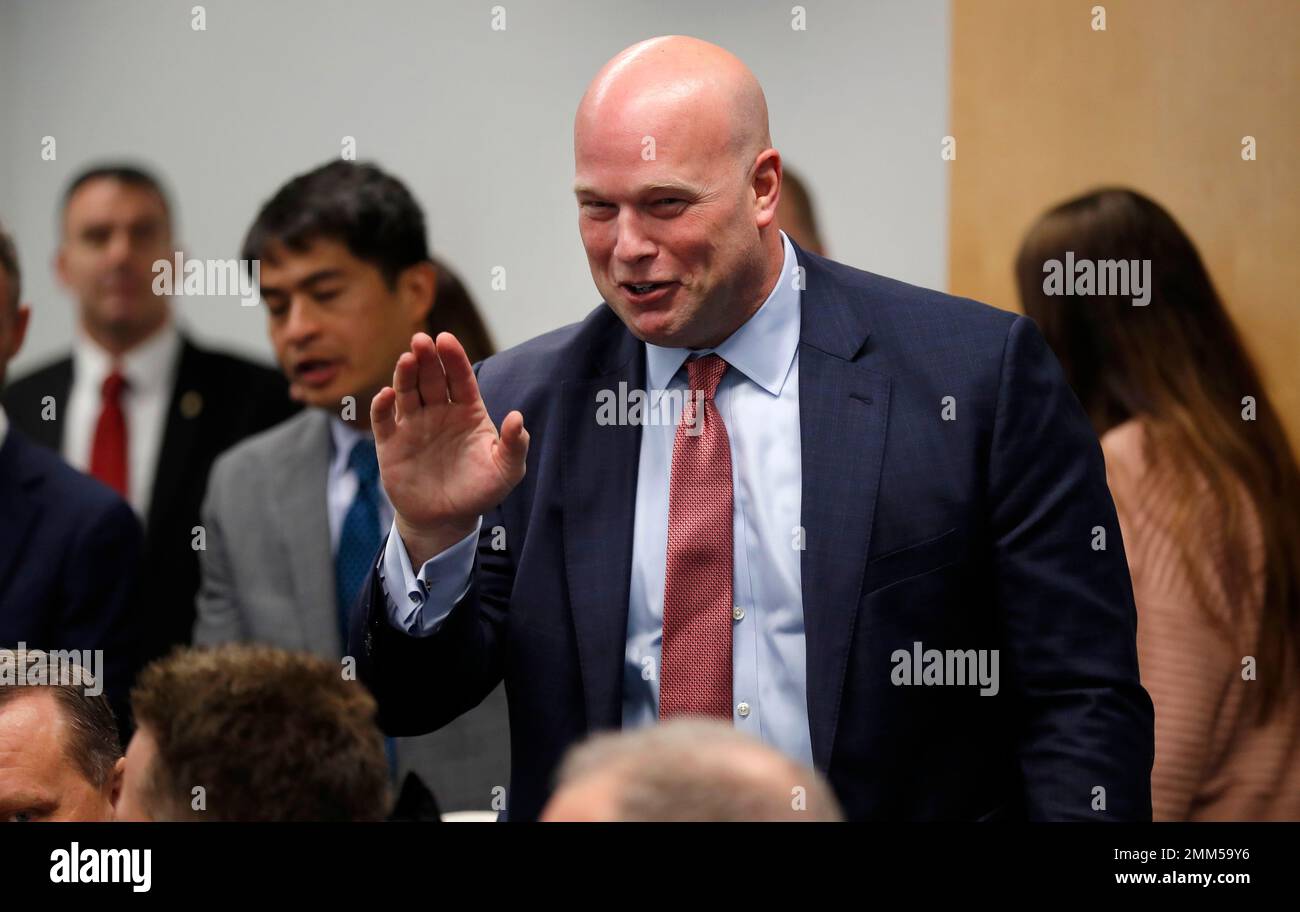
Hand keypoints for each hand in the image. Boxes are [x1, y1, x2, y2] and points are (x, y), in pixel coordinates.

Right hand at [371, 332, 528, 565]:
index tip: (446, 340)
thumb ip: (514, 445)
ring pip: (407, 392)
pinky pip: (383, 420)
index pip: (460, 378)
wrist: (447, 520)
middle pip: (431, 378)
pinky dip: (381, 406)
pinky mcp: (391, 443)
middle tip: (421, 340)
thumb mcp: (506, 471)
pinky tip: (386, 395)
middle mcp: (439, 411)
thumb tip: (517, 418)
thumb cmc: (480, 491)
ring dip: (405, 374)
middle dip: (427, 358)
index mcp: (467, 411)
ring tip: (407, 358)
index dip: (453, 359)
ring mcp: (413, 424)